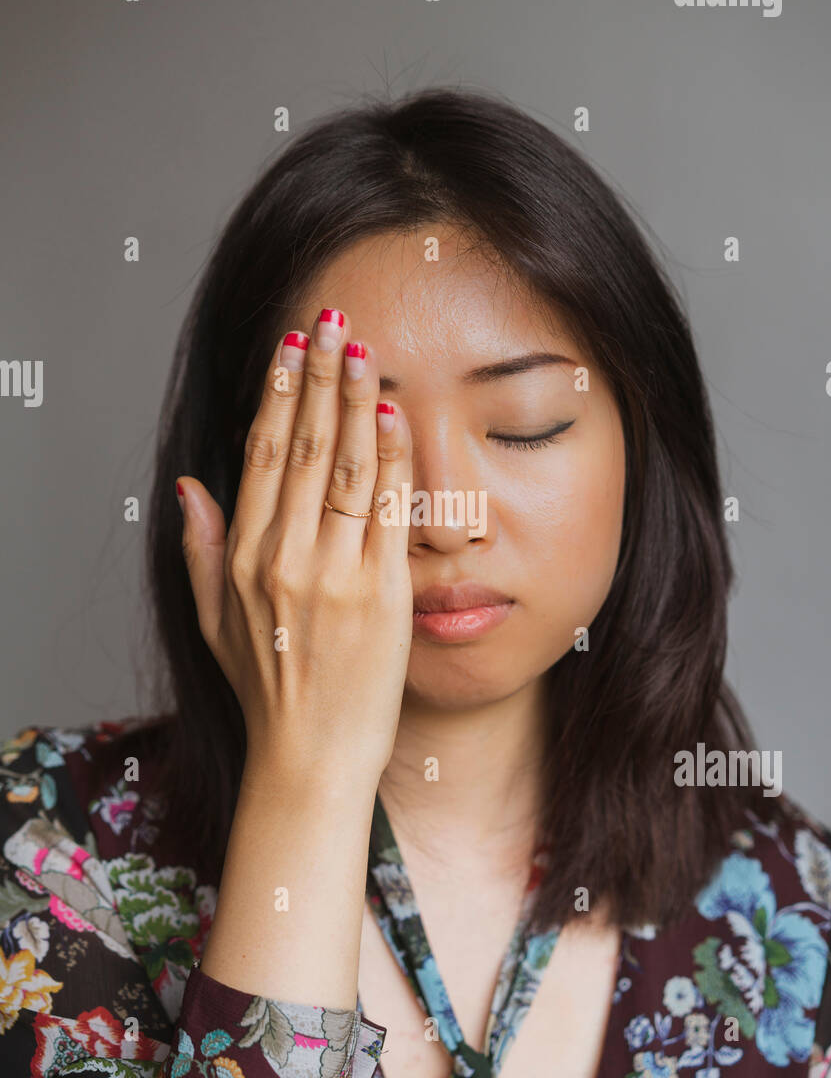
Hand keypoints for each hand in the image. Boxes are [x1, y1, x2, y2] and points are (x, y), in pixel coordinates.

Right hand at [177, 309, 413, 786]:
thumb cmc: (266, 690)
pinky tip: (394, 414)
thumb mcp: (212, 621)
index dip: (277, 393)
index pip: (263, 454)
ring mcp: (335, 573)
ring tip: (364, 348)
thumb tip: (190, 486)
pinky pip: (389, 511)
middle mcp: (285, 557)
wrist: (311, 757)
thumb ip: (200, 548)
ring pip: (348, 466)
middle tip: (332, 320)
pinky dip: (393, 458)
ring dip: (357, 399)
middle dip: (320, 375)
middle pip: (306, 445)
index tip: (290, 347)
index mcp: (243, 558)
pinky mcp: (381, 593)